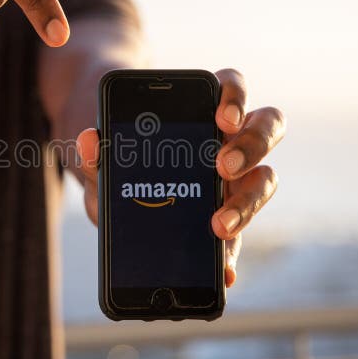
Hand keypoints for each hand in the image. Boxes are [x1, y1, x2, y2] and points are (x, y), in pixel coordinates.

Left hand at [75, 69, 285, 287]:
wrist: (111, 175)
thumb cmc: (112, 146)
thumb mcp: (97, 148)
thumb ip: (93, 150)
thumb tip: (90, 142)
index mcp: (201, 107)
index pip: (231, 85)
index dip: (234, 96)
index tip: (221, 119)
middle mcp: (229, 137)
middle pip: (267, 127)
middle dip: (251, 146)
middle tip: (223, 167)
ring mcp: (234, 178)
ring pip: (266, 179)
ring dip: (250, 202)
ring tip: (219, 225)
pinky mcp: (226, 218)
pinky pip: (239, 236)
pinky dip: (232, 255)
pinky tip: (224, 273)